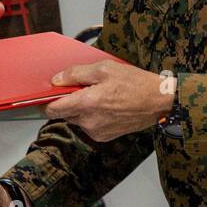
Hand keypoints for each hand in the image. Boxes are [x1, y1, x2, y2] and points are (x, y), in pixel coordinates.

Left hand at [43, 61, 172, 142]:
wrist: (158, 102)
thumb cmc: (135, 83)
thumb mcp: (104, 69)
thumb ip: (76, 74)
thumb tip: (56, 80)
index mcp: (86, 103)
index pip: (52, 110)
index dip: (48, 101)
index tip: (50, 94)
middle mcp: (89, 121)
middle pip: (64, 114)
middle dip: (69, 102)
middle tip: (84, 89)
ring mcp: (96, 132)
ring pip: (76, 120)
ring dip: (81, 110)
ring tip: (100, 96)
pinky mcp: (104, 137)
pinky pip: (89, 126)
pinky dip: (92, 117)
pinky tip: (107, 107)